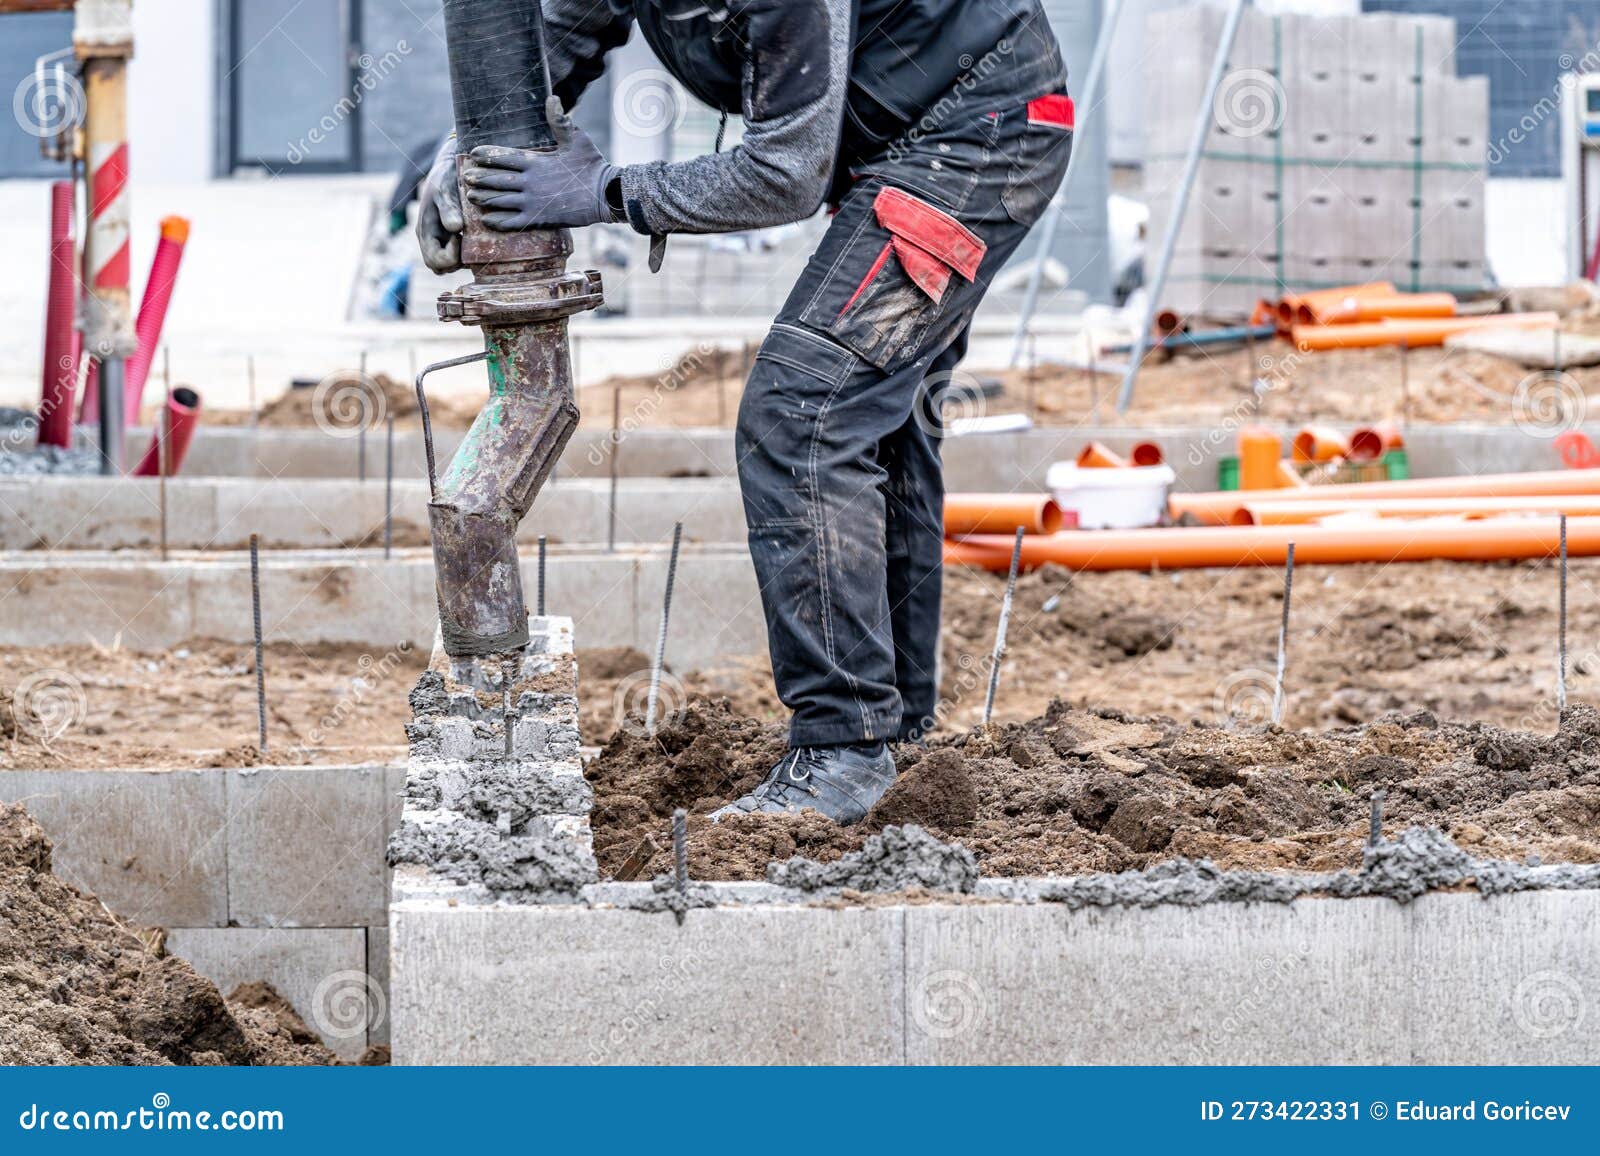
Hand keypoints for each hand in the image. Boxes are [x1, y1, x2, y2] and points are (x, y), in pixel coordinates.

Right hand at [417, 135, 462, 272]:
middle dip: (457, 261)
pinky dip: (469, 252)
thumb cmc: (446, 177)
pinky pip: (460, 256)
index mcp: (425, 231)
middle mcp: (432, 239)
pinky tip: (479, 236)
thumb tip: (455, 228)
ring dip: (464, 257)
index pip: (434, 261)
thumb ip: (448, 208)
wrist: (451, 169)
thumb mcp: (445, 189)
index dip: (450, 256)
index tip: (461, 237)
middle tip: (470, 241)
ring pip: (452, 264)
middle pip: (441, 268)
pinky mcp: (453, 238)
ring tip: (475, 237)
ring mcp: (441, 240)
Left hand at [462, 96, 618, 230]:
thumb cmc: (592, 165)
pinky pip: (512, 222)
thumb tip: (552, 98)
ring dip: (483, 198)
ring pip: (500, 201)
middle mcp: (530, 182)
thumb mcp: (577, 139)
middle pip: (496, 179)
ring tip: (471, 196)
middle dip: (479, 178)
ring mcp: (532, 202)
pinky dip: (497, 221)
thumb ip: (560, 121)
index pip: (503, 157)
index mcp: (536, 162)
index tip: (472, 154)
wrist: (605, 194)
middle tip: (465, 177)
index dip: (486, 155)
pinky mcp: (539, 219)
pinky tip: (487, 219)